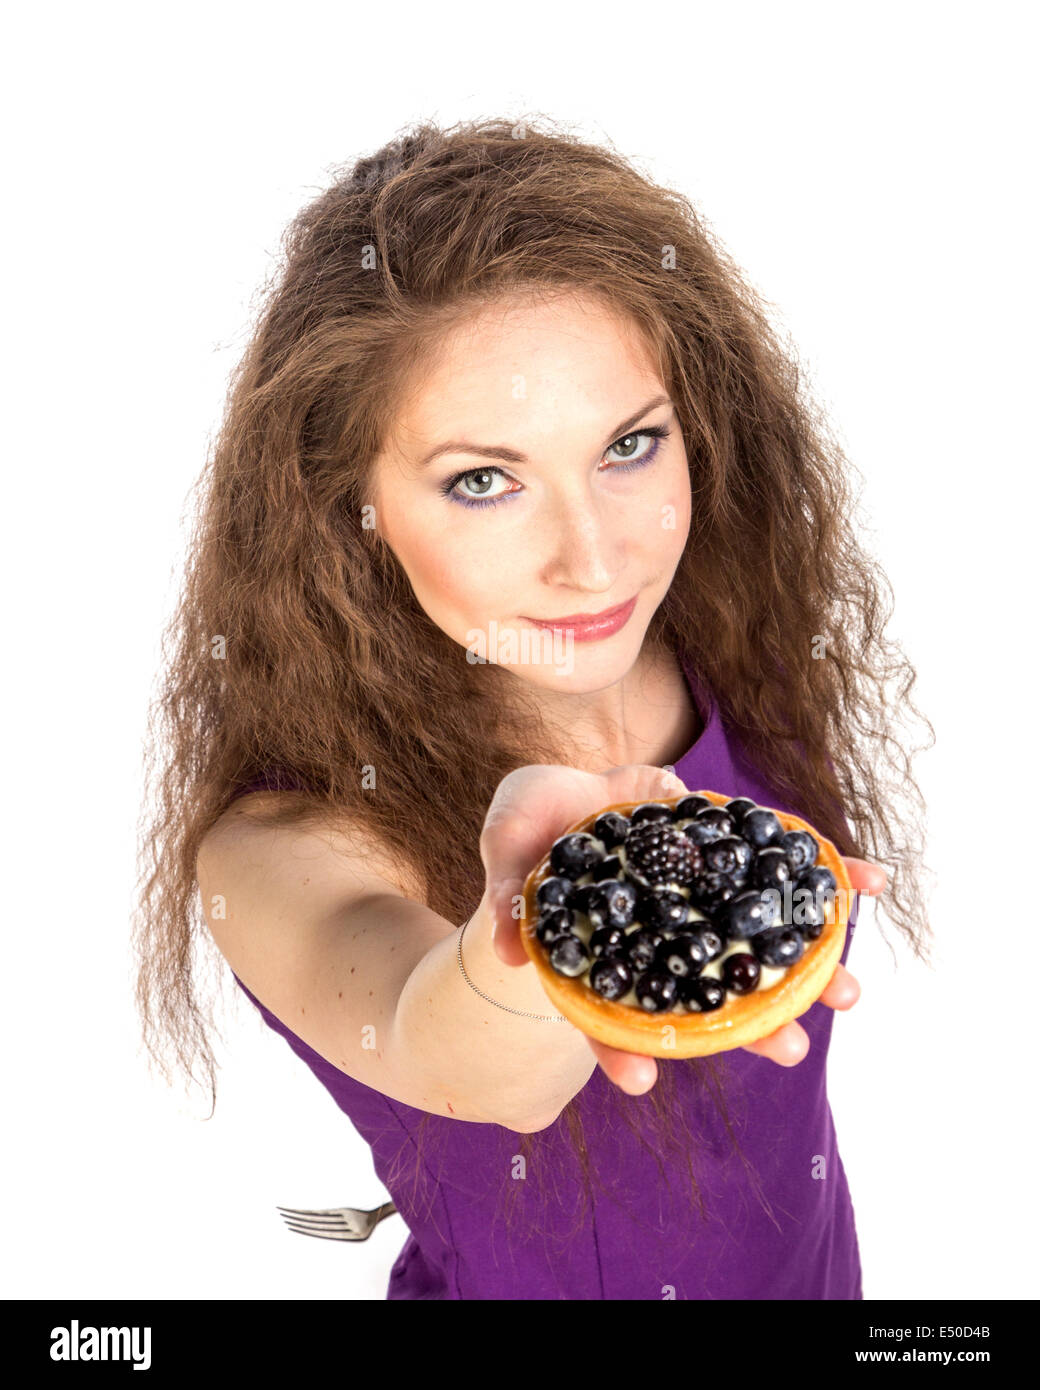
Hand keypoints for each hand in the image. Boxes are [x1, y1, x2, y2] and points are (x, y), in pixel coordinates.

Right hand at [483, 760, 884, 1095]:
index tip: (640, 1082)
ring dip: (807, 968)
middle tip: (791, 1049)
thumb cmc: (530, 823)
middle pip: (705, 994)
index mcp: (604, 953)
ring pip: (754, 945)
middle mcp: (659, 939)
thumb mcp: (506, 844)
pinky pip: (778, 871)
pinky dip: (828, 874)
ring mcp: (699, 900)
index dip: (620, 1047)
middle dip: (753, 1024)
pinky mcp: (725, 857)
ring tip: (848, 992)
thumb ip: (507, 895)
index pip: (610, 1013)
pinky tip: (873, 880)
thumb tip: (503, 948)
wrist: (568, 781)